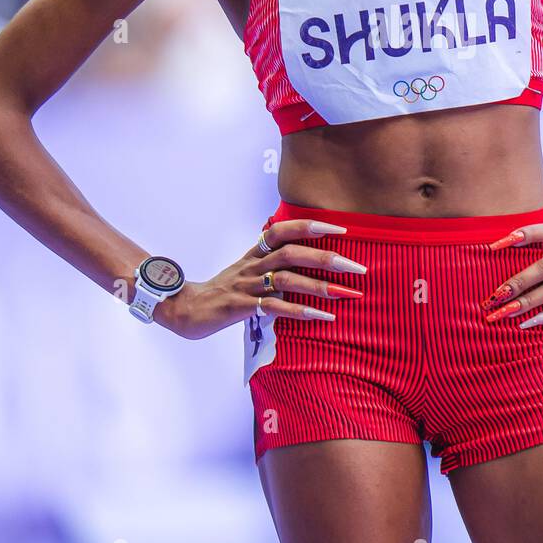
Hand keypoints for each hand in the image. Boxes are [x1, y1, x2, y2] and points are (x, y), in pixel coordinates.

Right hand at [154, 217, 367, 339]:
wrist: (185, 310)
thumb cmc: (223, 291)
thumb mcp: (247, 270)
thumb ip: (272, 261)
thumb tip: (303, 253)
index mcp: (255, 254)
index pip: (283, 230)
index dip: (311, 226)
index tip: (342, 229)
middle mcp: (253, 266)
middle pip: (293, 253)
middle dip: (327, 258)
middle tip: (358, 268)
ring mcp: (246, 286)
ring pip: (287, 280)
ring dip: (320, 286)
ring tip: (347, 294)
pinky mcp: (240, 308)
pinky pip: (273, 308)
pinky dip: (300, 311)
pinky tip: (322, 317)